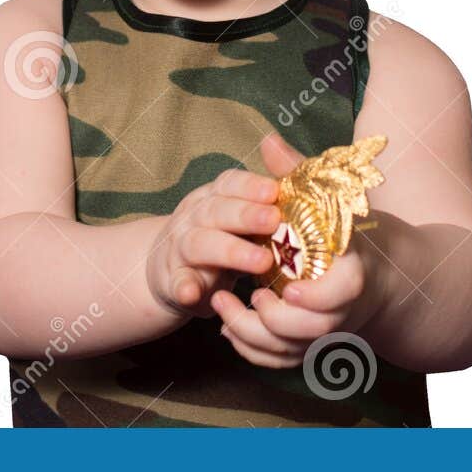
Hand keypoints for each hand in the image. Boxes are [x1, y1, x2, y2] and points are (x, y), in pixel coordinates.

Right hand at [145, 166, 281, 317]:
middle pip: (215, 211)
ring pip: (199, 244)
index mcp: (212, 198)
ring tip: (262, 261)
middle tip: (273, 220)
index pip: (228, 184)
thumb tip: (303, 179)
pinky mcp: (173, 282)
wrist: (168, 271)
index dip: (250, 186)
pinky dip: (183, 287)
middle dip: (245, 215)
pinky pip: (176, 283)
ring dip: (230, 251)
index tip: (274, 191)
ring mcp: (179, 249)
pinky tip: (192, 292)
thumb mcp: (237, 219)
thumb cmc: (218, 241)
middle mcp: (193, 219)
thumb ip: (264, 203)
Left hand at [211, 133, 384, 367]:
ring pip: (289, 351)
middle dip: (269, 320)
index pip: (342, 294)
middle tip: (243, 294)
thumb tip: (269, 140)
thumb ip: (298, 173)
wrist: (380, 274)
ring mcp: (326, 332)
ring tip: (223, 305)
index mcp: (353, 273)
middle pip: (309, 331)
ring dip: (251, 336)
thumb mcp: (329, 198)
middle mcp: (343, 310)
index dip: (314, 298)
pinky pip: (281, 361)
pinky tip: (228, 327)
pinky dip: (253, 351)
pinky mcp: (312, 346)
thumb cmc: (348, 230)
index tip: (284, 288)